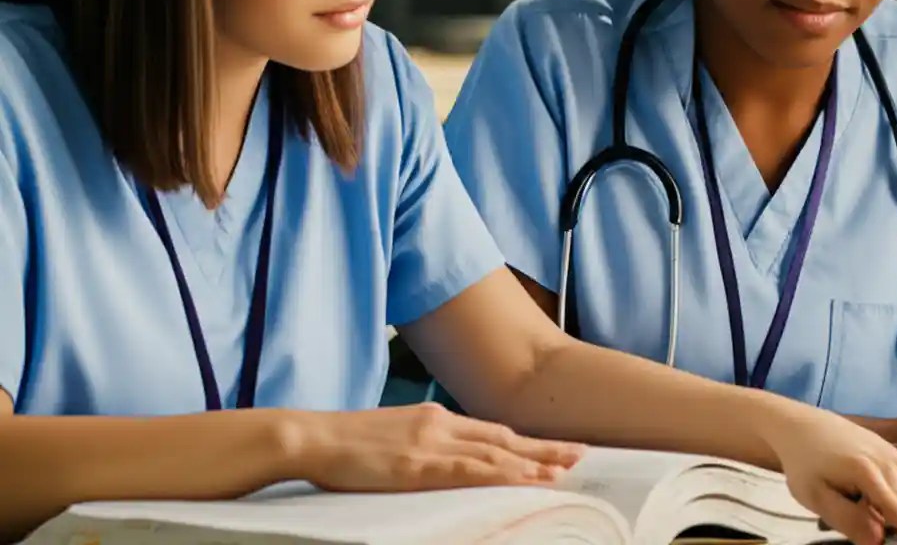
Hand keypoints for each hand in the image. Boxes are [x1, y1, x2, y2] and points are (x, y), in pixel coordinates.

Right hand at [292, 403, 586, 490]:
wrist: (311, 436)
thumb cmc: (345, 443)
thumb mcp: (393, 436)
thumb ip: (423, 443)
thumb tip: (443, 459)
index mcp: (434, 419)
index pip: (491, 430)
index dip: (525, 441)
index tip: (553, 448)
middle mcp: (440, 425)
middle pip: (503, 438)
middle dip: (543, 448)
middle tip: (581, 454)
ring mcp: (431, 444)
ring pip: (495, 455)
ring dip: (533, 463)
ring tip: (565, 471)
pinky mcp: (417, 465)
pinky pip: (470, 471)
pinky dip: (503, 475)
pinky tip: (525, 480)